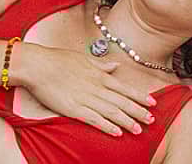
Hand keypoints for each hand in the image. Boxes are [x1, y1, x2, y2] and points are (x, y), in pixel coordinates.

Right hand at [14, 45, 159, 136]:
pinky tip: (117, 133)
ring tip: (139, 130)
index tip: (153, 102)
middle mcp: (96, 87)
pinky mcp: (73, 108)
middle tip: (152, 120)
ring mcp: (86, 98)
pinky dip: (107, 126)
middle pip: (122, 101)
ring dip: (126, 121)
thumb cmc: (59, 60)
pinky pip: (94, 119)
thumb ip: (101, 65)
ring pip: (111, 112)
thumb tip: (115, 66)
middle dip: (138, 111)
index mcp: (99, 75)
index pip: (124, 88)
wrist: (38, 65)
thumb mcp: (84, 59)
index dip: (139, 96)